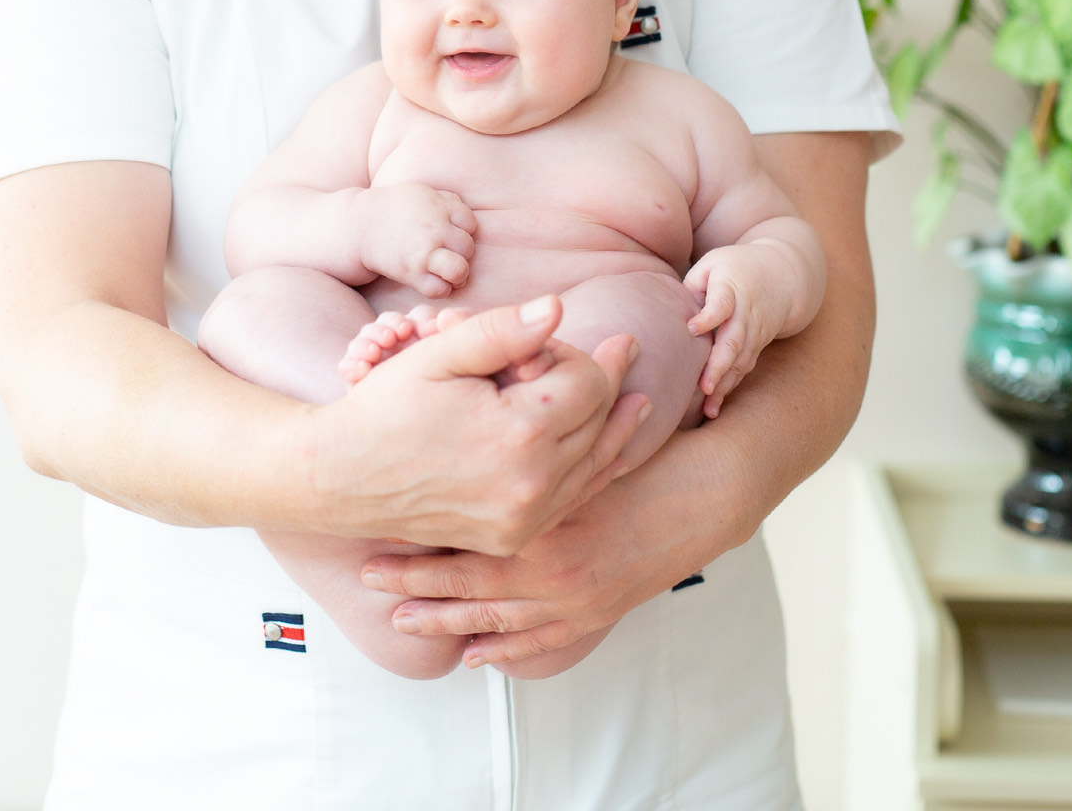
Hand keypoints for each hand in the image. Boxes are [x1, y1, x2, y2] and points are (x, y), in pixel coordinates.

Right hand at [313, 295, 651, 554]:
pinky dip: (592, 470)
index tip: (538, 346)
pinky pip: (572, 500)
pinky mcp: (513, 538)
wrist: (338, 478)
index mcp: (519, 434)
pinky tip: (609, 450)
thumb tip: (558, 308)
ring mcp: (524, 520)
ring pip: (595, 464)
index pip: (588, 382)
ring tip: (640, 400)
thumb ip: (502, 330)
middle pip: (598, 421)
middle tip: (620, 349)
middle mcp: (531, 485)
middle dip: (598, 383)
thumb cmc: (383, 409)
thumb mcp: (438, 355)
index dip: (571, 353)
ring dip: (612, 428)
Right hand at [356, 183, 476, 296]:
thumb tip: (464, 208)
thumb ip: (446, 199)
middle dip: (460, 254)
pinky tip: (432, 282)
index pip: (470, 223)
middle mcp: (434, 228)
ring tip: (447, 274)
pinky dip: (441, 289)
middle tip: (445, 255)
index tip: (448, 235)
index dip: (463, 232)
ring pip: (460, 270)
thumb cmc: (393, 209)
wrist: (359, 226)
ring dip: (457, 275)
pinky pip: (439, 289)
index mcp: (438, 206)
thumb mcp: (421, 193)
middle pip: (467, 247)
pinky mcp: (411, 272)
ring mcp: (423, 252)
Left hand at [359, 460, 700, 668]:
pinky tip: (471, 654)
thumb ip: (530, 440)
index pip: (463, 537)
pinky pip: (536, 641)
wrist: (702, 501)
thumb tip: (479, 416)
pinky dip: (502, 649)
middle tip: (368, 577)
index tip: (376, 530)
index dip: (418, 537)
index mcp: (541, 524)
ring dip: (443, 621)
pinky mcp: (592, 616)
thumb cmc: (639, 461)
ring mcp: (571, 602)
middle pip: (464, 585)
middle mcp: (550, 571)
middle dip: (412, 584)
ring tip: (400, 620)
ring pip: (493, 620)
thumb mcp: (576, 446)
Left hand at [682, 244, 797, 417]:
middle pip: (734, 341)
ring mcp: (754, 333)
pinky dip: (730, 387)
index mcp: (732, 288)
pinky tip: (713, 405)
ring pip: (740, 361)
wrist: (783, 276)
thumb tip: (676, 314)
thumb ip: (693, 284)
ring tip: (707, 407)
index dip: (709, 316)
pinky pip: (743, 369)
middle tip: (704, 386)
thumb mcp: (713, 263)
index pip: (722, 304)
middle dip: (719, 365)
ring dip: (725, 384)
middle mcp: (746, 314)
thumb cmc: (736, 267)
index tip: (692, 329)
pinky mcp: (756, 346)